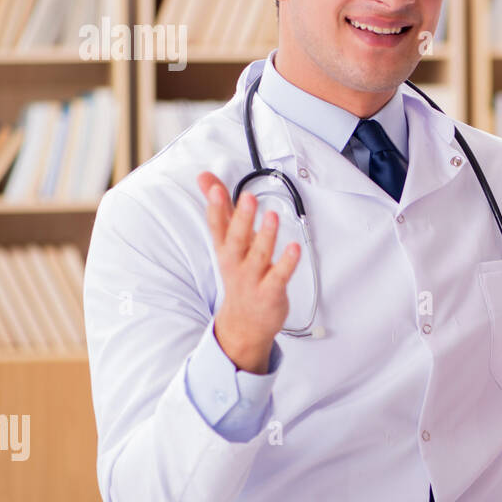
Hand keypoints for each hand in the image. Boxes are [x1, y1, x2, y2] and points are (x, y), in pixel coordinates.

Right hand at [198, 171, 300, 372]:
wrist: (244, 323)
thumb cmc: (239, 273)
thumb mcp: (227, 241)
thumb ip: (221, 208)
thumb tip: (205, 177)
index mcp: (225, 249)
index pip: (217, 225)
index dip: (215, 206)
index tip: (213, 186)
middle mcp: (236, 263)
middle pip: (236, 239)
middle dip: (241, 218)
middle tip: (247, 196)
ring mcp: (253, 278)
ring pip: (259, 256)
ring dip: (266, 236)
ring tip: (272, 216)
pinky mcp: (271, 292)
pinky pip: (279, 276)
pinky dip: (286, 263)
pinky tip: (295, 248)